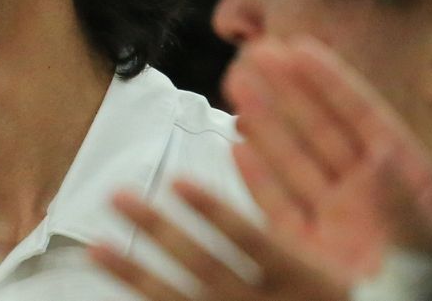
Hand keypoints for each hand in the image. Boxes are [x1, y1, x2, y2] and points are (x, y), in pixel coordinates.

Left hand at [89, 180, 346, 300]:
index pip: (256, 241)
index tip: (178, 181)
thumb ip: (293, 206)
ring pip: (180, 300)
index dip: (216, 211)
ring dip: (133, 272)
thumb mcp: (332, 255)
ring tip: (95, 247)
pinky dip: (142, 294)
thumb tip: (244, 145)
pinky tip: (114, 276)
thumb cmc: (336, 291)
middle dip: (159, 230)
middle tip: (117, 195)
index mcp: (310, 279)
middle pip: (206, 268)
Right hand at [224, 37, 431, 270]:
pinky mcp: (309, 255)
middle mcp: (365, 194)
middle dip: (286, 91)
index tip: (301, 46)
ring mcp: (335, 224)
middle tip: (258, 53)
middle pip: (319, 131)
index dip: (331, 81)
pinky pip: (278, 211)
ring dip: (264, 123)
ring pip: (292, 163)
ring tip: (238, 86)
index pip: (362, 116)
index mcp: (407, 176)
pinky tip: (239, 149)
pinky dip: (257, 180)